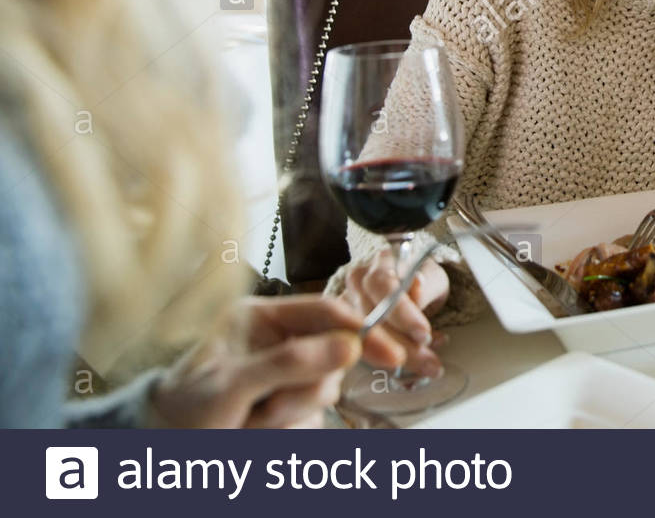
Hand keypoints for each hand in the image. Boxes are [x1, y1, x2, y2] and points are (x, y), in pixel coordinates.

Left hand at [149, 295, 406, 427]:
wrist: (163, 447)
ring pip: (324, 386)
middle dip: (309, 386)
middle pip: (331, 351)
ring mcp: (284, 370)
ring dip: (295, 410)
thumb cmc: (185, 408)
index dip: (358, 328)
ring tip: (253, 422)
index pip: (325, 310)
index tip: (387, 352)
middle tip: (277, 409)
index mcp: (260, 316)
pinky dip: (293, 424)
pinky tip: (260, 427)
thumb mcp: (233, 384)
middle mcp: (277, 338)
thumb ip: (288, 363)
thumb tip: (348, 346)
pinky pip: (313, 410)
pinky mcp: (287, 400)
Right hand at [337, 248, 448, 378]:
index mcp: (381, 262)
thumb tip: (416, 285)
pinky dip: (386, 365)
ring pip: (364, 338)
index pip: (383, 286)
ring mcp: (346, 304)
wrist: (411, 289)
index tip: (424, 334)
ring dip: (396, 358)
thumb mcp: (434, 280)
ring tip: (426, 366)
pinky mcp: (343, 328)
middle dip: (403, 345)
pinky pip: (361, 351)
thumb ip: (426, 286)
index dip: (403, 313)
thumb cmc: (424, 282)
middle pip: (371, 317)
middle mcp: (357, 281)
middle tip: (431, 363)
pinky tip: (408, 371)